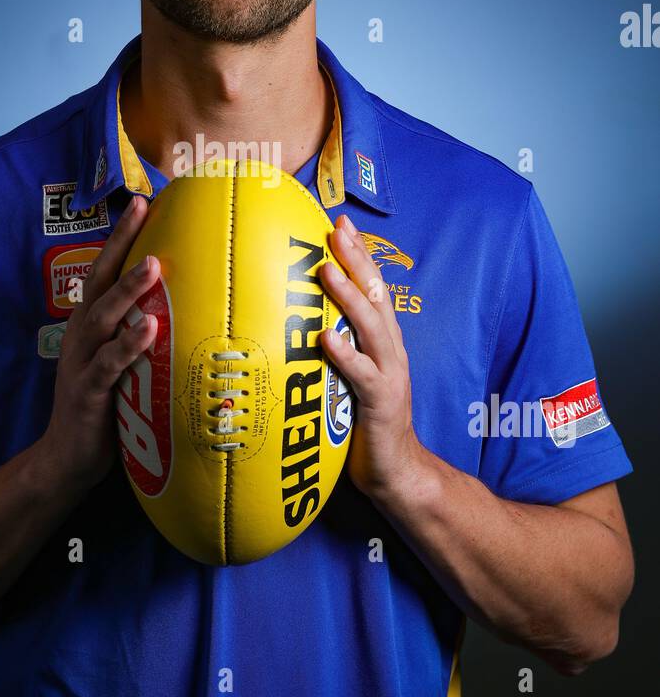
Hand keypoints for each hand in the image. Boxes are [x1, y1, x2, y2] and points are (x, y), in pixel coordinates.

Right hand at [40, 194, 159, 493]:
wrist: (66, 460)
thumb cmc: (104, 407)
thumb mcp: (121, 362)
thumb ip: (140, 332)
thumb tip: (181, 304)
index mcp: (89, 324)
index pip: (103, 270)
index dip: (120, 236)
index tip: (142, 201)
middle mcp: (82, 335)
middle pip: (99, 279)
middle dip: (119, 242)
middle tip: (141, 208)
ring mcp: (82, 362)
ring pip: (103, 317)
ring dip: (128, 290)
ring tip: (155, 265)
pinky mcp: (88, 393)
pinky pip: (108, 366)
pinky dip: (128, 347)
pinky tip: (151, 329)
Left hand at [318, 213, 423, 501]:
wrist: (396, 473)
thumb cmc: (363, 424)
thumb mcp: (347, 378)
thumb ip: (334, 349)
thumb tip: (299, 321)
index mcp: (383, 343)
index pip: (373, 289)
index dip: (358, 256)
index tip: (339, 223)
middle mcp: (390, 352)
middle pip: (376, 297)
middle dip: (357, 261)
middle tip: (336, 229)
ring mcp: (389, 376)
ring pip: (371, 328)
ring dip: (349, 297)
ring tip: (325, 271)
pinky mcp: (381, 404)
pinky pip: (361, 376)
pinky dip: (345, 355)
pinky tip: (325, 338)